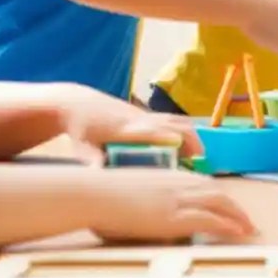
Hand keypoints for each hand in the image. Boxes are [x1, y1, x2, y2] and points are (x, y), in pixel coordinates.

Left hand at [59, 85, 202, 162]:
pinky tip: (184, 148)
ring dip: (190, 135)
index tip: (189, 152)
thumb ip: (90, 160)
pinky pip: (171, 120)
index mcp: (125, 128)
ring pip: (176, 120)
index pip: (153, 131)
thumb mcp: (80, 146)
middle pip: (174, 123)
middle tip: (201, 159)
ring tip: (198, 155)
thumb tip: (97, 175)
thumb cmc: (79, 128)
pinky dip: (183, 131)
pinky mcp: (144, 115)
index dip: (171, 140)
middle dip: (191, 139)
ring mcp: (144, 115)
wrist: (76, 102)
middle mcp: (140, 118)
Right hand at [91, 169, 256, 242]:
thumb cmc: (100, 194)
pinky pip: (210, 219)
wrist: (92, 192)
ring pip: (220, 202)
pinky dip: (228, 225)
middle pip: (216, 190)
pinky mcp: (173, 216)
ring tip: (249, 228)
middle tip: (246, 220)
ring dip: (238, 216)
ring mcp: (177, 198)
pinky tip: (238, 232)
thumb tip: (148, 209)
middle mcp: (176, 182)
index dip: (217, 195)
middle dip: (235, 206)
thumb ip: (145, 196)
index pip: (201, 183)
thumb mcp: (130, 190)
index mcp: (167, 174)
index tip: (226, 205)